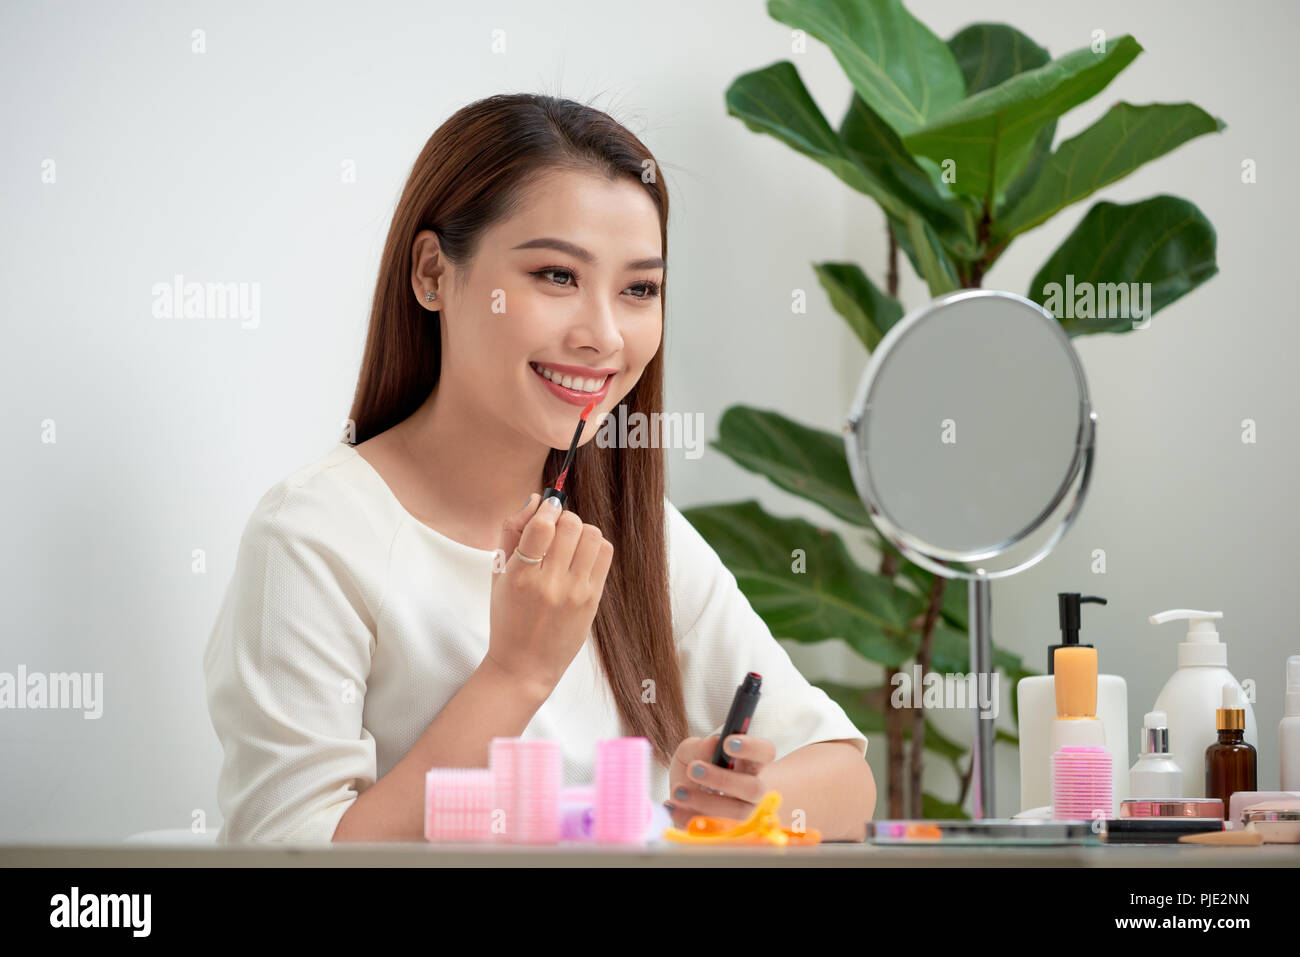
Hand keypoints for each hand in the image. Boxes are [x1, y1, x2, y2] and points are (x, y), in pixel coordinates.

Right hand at [485, 493, 613, 698]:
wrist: (525, 665)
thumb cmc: (508, 617)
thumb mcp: (498, 575)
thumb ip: (512, 532)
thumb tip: (536, 500)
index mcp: (519, 577)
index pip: (542, 526)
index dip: (548, 508)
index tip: (547, 509)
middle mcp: (549, 584)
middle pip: (571, 525)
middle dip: (564, 519)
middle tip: (557, 529)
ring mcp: (575, 593)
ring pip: (592, 536)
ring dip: (581, 531)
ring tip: (570, 543)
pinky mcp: (593, 600)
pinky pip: (605, 554)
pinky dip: (595, 546)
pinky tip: (582, 556)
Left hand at [663, 733, 774, 829]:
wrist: (690, 798)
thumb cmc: (698, 769)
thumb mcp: (693, 752)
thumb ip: (699, 746)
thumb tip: (712, 744)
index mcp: (753, 764)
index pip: (765, 752)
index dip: (751, 747)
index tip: (728, 743)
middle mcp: (756, 792)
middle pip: (754, 788)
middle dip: (723, 779)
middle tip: (694, 769)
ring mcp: (746, 816)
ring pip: (738, 815)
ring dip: (705, 803)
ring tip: (678, 791)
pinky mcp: (727, 834)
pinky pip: (715, 833)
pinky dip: (689, 819)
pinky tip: (672, 807)